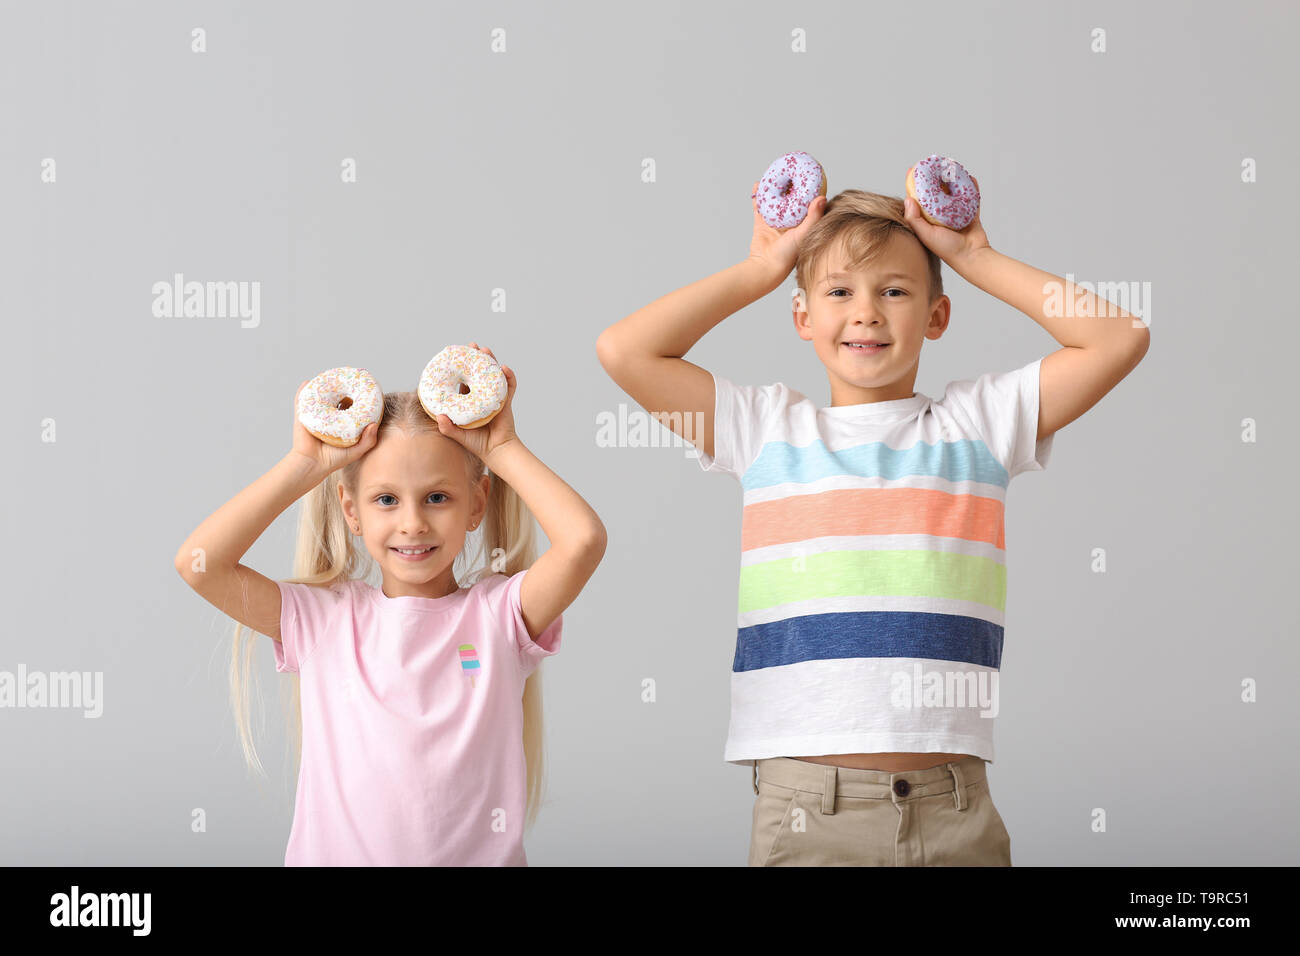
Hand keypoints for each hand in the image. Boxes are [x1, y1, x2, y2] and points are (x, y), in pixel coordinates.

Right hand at [290, 380, 379, 477]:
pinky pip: (302, 400)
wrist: (313, 464)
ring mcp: (316, 415)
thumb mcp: (357, 451)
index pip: (350, 405)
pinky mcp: (303, 415)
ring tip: (330, 376)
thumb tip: (373, 424)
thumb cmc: (335, 459)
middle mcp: (329, 417)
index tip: (364, 389)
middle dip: (342, 388)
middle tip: (349, 379)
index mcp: (342, 423)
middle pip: (336, 397)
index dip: (357, 397)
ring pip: (320, 396)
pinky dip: (304, 390)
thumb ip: (369, 440)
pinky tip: (308, 382)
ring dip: (324, 386)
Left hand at [431, 342, 518, 464]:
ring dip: (491, 362)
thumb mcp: (459, 435)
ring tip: (486, 351)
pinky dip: (509, 377)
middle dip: (476, 359)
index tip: (456, 356)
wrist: (497, 451)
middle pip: (479, 373)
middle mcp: (481, 397)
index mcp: (469, 402)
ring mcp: (495, 398)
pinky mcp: (506, 402)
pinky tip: (505, 368)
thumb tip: (439, 416)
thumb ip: (448, 428)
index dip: (460, 369)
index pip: (463, 381)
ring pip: (493, 375)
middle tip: (472, 346)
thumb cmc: (477, 444)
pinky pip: (509, 386)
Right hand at [746, 179, 827, 281]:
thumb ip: (813, 216)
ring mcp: (776, 222)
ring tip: (774, 174)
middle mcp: (792, 222)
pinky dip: (758, 196)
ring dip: (775, 188)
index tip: (812, 175)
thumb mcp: (804, 234)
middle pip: (792, 199)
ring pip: (776, 200)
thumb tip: (822, 197)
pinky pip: (759, 206)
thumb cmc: (789, 255)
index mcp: (805, 224)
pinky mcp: (762, 224)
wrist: (766, 267)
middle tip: (790, 170)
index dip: (812, 189)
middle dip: (791, 185)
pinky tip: (758, 185)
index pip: (810, 203)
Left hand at [902, 174, 990, 266]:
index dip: (915, 184)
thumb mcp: (926, 235)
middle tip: (936, 164)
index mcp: (928, 221)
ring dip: (954, 181)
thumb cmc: (947, 249)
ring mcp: (957, 215)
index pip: (919, 199)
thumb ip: (914, 219)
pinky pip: (972, 199)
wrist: (972, 256)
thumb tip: (908, 199)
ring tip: (952, 168)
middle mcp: (941, 217)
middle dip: (936, 179)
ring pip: (954, 194)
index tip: (913, 170)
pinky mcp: (971, 215)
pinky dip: (972, 189)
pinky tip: (971, 178)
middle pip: (937, 193)